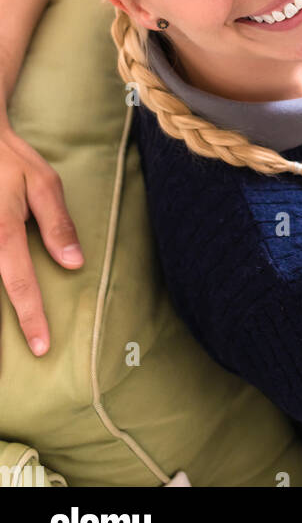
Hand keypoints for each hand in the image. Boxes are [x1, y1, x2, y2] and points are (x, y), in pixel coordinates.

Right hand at [0, 122, 82, 355]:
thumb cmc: (12, 162)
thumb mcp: (42, 183)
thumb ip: (57, 223)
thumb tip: (74, 264)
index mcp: (2, 227)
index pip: (17, 279)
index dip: (30, 314)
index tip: (41, 345)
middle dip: (0, 327)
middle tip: (19, 360)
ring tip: (4, 347)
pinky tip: (1, 319)